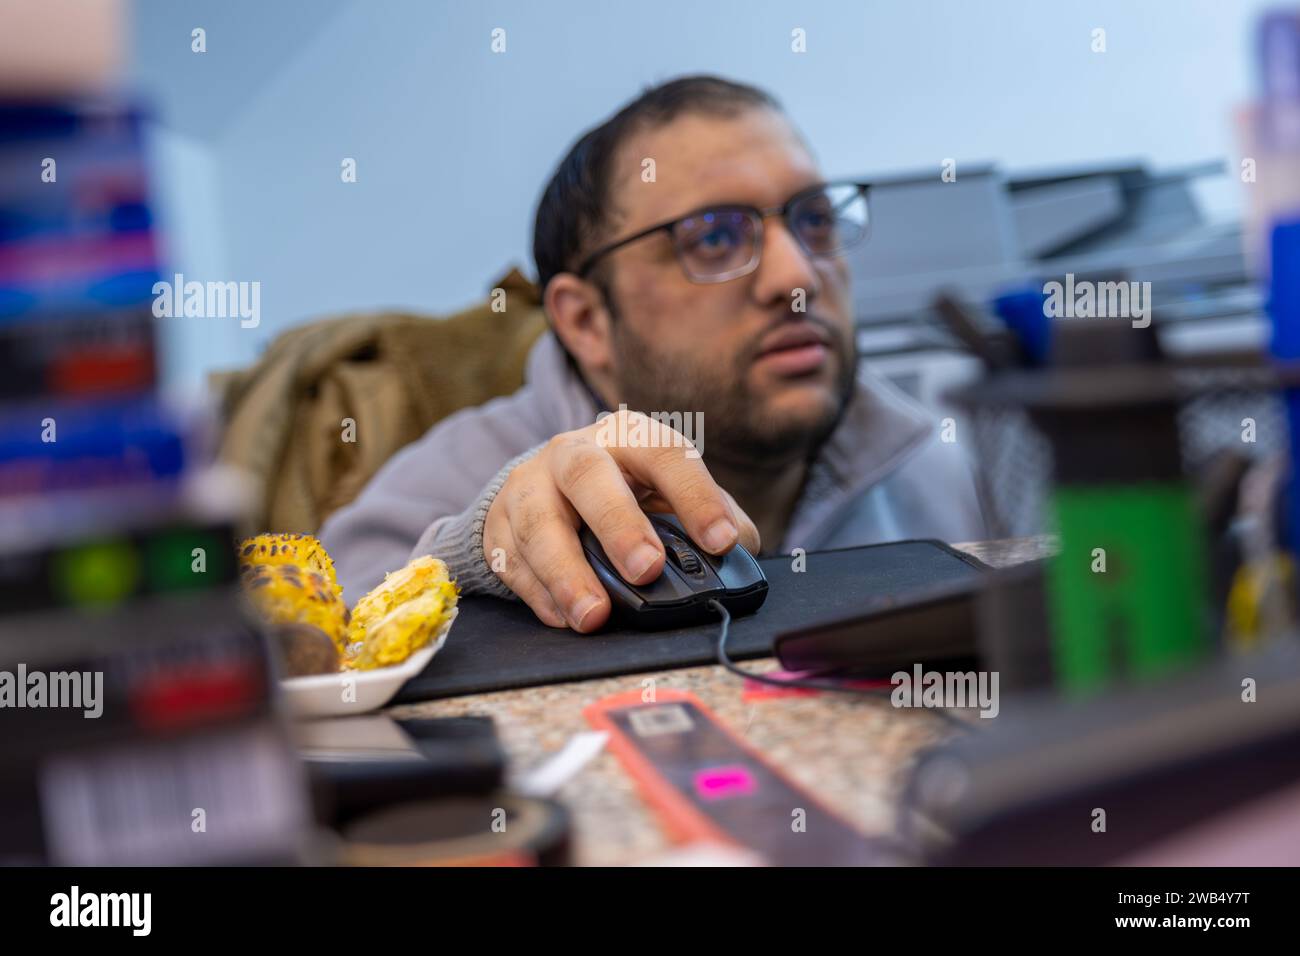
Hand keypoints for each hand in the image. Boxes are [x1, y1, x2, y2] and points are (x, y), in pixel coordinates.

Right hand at [482, 409, 760, 630]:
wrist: (548, 488)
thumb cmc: (625, 493)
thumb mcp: (670, 494)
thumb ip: (712, 518)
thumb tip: (740, 553)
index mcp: (628, 439)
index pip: (666, 455)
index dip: (696, 497)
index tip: (722, 541)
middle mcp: (574, 453)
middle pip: (588, 476)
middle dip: (618, 524)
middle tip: (647, 571)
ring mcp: (529, 486)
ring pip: (538, 522)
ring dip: (566, 572)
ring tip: (594, 615)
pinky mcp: (498, 525)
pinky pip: (511, 560)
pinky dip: (538, 594)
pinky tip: (565, 618)